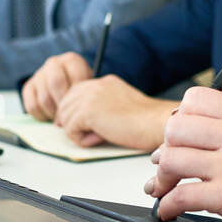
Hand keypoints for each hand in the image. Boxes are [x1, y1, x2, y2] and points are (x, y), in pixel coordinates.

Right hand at [21, 52, 92, 119]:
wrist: (64, 86)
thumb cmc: (81, 89)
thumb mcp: (89, 86)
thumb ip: (88, 94)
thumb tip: (82, 110)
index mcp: (72, 60)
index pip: (76, 76)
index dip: (79, 96)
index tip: (81, 109)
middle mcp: (54, 63)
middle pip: (56, 84)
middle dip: (63, 105)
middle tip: (69, 118)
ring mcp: (39, 74)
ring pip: (44, 98)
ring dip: (53, 113)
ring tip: (61, 119)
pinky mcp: (28, 87)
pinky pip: (32, 106)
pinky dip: (42, 116)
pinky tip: (50, 117)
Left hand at [54, 75, 175, 150]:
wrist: (156, 123)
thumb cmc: (146, 122)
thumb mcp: (120, 107)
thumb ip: (102, 107)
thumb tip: (81, 121)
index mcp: (105, 82)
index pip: (75, 92)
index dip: (73, 111)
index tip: (77, 125)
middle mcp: (96, 85)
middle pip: (65, 103)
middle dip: (71, 121)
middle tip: (86, 135)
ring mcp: (91, 96)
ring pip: (65, 117)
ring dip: (78, 131)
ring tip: (99, 136)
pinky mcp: (88, 111)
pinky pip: (70, 129)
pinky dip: (82, 139)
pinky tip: (99, 138)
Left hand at [145, 71, 221, 221]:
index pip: (195, 99)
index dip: (180, 120)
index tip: (180, 139)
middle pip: (175, 127)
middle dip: (164, 150)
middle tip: (166, 167)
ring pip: (172, 160)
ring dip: (161, 181)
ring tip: (164, 191)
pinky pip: (182, 196)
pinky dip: (168, 207)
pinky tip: (171, 211)